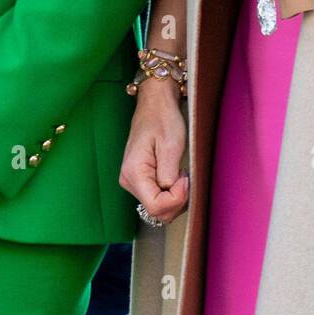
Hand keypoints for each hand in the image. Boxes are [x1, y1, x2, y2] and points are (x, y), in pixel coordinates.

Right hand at [119, 78, 188, 224]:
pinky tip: (175, 177)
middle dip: (177, 200)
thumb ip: (169, 177)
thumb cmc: (163, 119)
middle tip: (185, 175)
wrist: (155, 103)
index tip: (185, 177)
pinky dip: (170, 194)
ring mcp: (132, 181)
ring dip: (175, 197)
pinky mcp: (139, 180)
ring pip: (157, 207)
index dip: (177, 199)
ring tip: (180, 173)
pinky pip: (157, 198)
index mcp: (133, 173)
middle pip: (156, 211)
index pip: (156, 207)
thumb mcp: (171, 146)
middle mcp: (128, 181)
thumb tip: (172, 196)